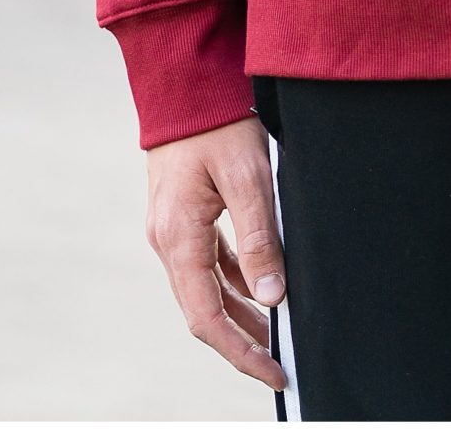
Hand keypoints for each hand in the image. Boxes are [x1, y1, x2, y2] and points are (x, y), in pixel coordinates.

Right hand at [144, 115, 287, 393]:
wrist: (186, 78)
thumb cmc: (217, 119)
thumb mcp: (248, 176)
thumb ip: (259, 239)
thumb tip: (272, 299)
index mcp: (178, 238)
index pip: (207, 319)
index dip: (241, 353)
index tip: (276, 372)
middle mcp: (168, 239)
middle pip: (204, 310)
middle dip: (242, 341)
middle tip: (282, 360)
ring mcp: (171, 227)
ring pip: (206, 288)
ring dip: (239, 312)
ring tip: (277, 330)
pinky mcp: (181, 213)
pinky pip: (207, 262)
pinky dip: (232, 281)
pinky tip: (259, 286)